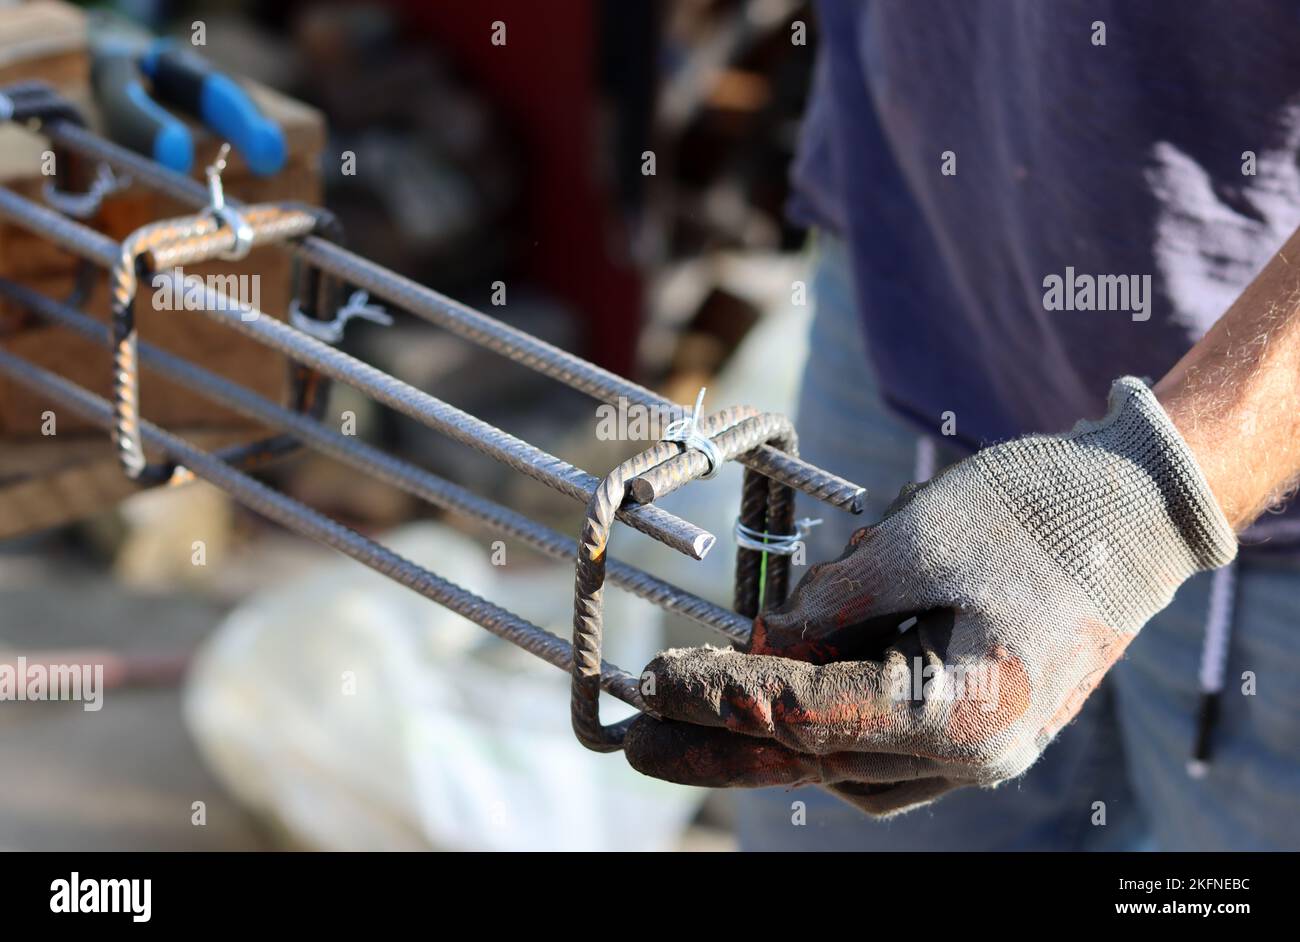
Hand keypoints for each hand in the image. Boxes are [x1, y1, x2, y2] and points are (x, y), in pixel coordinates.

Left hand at [625, 378, 1237, 815]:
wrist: (1139, 510)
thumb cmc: (1040, 513)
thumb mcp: (916, 540)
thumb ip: (831, 600)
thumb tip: (763, 636)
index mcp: (964, 714)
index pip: (807, 719)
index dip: (720, 699)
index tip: (649, 682)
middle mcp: (973, 755)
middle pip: (815, 757)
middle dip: (721, 744)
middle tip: (637, 741)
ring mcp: (979, 747)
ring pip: (841, 758)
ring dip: (765, 729)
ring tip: (693, 702)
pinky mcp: (974, 721)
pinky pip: (877, 738)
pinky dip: (821, 711)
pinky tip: (780, 677)